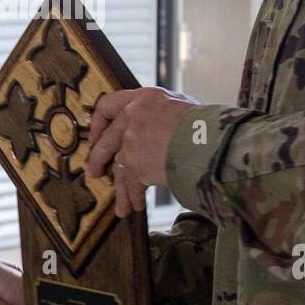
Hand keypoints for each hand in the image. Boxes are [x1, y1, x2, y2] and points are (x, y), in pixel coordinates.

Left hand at [85, 87, 198, 216]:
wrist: (210, 140)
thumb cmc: (204, 123)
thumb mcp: (181, 105)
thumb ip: (162, 113)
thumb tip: (162, 123)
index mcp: (142, 98)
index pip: (107, 105)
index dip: (98, 123)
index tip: (96, 137)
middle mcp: (132, 116)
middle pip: (106, 140)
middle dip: (98, 159)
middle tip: (94, 172)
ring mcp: (131, 140)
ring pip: (118, 167)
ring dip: (120, 189)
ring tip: (120, 205)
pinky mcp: (135, 163)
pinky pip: (130, 183)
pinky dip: (133, 196)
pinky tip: (135, 206)